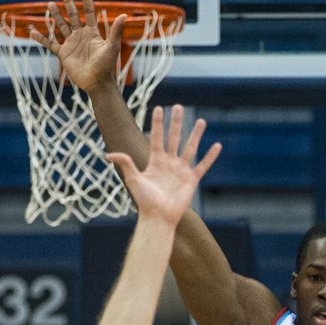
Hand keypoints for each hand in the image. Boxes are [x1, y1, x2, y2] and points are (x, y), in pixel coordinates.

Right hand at [39, 0, 126, 91]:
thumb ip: (116, 31)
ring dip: (56, 16)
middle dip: (68, 3)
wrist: (97, 82)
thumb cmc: (106, 65)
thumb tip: (125, 15)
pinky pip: (50, 44)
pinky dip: (41, 39)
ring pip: (61, 26)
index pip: (89, 11)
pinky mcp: (63, 54)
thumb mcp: (112, 46)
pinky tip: (32, 33)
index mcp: (92, 32)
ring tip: (50, 4)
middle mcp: (81, 35)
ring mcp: (71, 43)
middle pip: (73, 15)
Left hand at [107, 105, 221, 228]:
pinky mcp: (191, 180)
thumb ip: (126, 164)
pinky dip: (210, 156)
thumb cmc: (145, 201)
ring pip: (190, 148)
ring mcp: (181, 171)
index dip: (158, 124)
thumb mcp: (133, 180)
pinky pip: (203, 166)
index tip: (159, 108)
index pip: (157, 138)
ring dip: (195, 135)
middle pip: (174, 138)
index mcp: (156, 162)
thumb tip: (108, 155)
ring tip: (201, 121)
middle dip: (176, 123)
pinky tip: (217, 145)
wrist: (158, 218)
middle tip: (178, 106)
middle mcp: (169, 164)